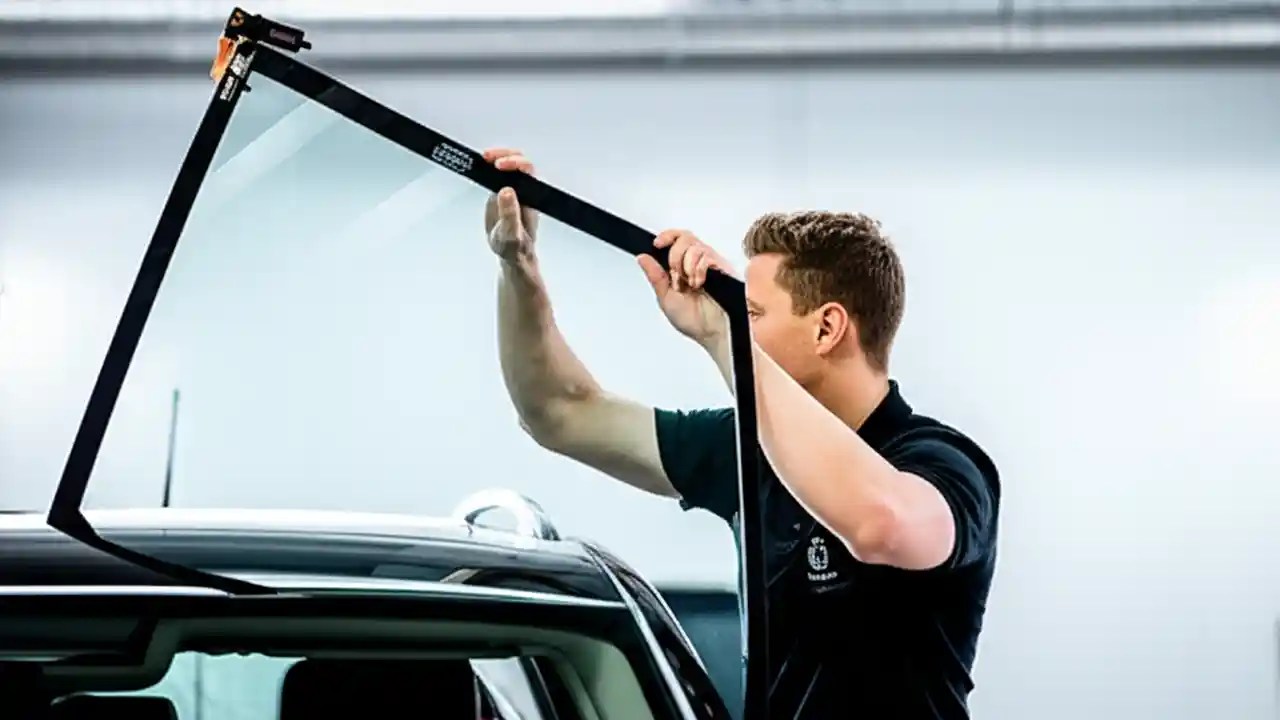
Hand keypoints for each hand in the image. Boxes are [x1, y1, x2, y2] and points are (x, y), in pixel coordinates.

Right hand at [482, 147, 538, 261]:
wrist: (511, 253)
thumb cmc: (515, 246)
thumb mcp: (511, 233)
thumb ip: (510, 213)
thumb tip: (507, 190)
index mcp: (531, 196)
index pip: (527, 170)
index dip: (514, 163)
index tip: (499, 165)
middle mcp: (523, 189)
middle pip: (518, 161)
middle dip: (504, 155)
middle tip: (488, 157)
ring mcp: (512, 189)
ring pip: (507, 164)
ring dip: (496, 156)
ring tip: (482, 158)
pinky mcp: (499, 192)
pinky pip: (495, 174)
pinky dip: (487, 166)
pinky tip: (478, 163)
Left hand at [638, 230, 733, 345]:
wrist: (711, 332)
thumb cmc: (693, 321)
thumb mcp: (665, 297)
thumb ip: (655, 275)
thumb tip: (642, 258)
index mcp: (683, 268)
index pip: (676, 240)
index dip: (667, 237)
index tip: (657, 244)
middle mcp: (697, 264)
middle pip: (685, 238)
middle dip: (675, 256)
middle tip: (676, 275)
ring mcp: (710, 265)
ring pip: (695, 246)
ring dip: (686, 265)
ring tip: (689, 284)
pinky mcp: (722, 268)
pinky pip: (707, 256)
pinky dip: (698, 269)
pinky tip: (699, 283)